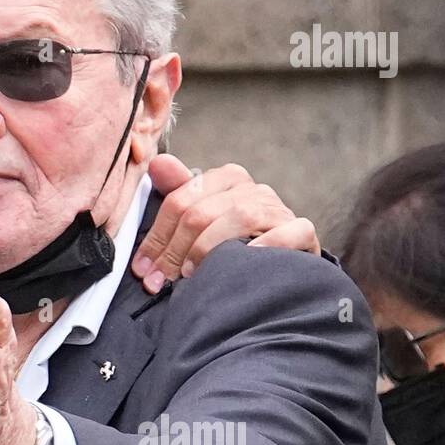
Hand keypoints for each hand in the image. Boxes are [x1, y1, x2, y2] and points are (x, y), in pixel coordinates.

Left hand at [130, 155, 319, 292]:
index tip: (142, 270)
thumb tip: (156, 162)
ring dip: (209, 248)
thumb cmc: (232, 243)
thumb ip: (177, 194)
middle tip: (158, 282)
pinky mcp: (302, 231)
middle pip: (202, 212)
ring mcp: (279, 209)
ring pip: (239, 217)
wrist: (281, 268)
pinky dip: (265, 246)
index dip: (156, 237)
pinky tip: (244, 261)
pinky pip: (286, 233)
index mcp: (225, 179)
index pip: (180, 201)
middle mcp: (253, 189)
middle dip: (174, 251)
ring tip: (192, 275)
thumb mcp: (200, 220)